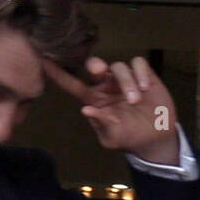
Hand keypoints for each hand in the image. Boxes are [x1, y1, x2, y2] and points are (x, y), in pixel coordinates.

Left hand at [45, 56, 180, 164]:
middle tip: (100, 71)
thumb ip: (101, 124)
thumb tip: (87, 110)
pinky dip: (140, 73)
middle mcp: (107, 86)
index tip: (44, 60)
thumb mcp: (113, 137)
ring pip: (119, 67)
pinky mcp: (144, 76)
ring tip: (135, 101)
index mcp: (94, 99)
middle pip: (95, 66)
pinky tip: (145, 88)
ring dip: (126, 82)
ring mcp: (125, 80)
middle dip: (95, 65)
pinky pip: (138, 64)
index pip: (73, 84)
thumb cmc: (129, 138)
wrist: (155, 138)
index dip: (59, 74)